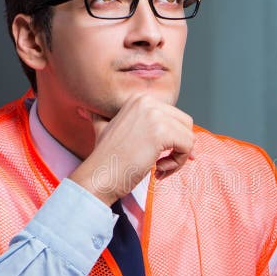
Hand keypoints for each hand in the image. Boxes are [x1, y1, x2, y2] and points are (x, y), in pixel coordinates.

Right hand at [68, 93, 194, 205]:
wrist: (99, 176)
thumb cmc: (106, 159)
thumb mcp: (104, 127)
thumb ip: (114, 118)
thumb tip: (87, 110)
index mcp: (139, 99)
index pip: (173, 116)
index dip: (175, 138)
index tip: (167, 156)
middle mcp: (147, 102)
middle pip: (185, 123)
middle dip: (180, 147)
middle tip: (164, 164)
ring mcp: (155, 115)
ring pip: (189, 135)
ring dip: (179, 157)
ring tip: (160, 168)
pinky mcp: (161, 132)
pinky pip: (188, 146)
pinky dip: (178, 162)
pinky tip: (159, 169)